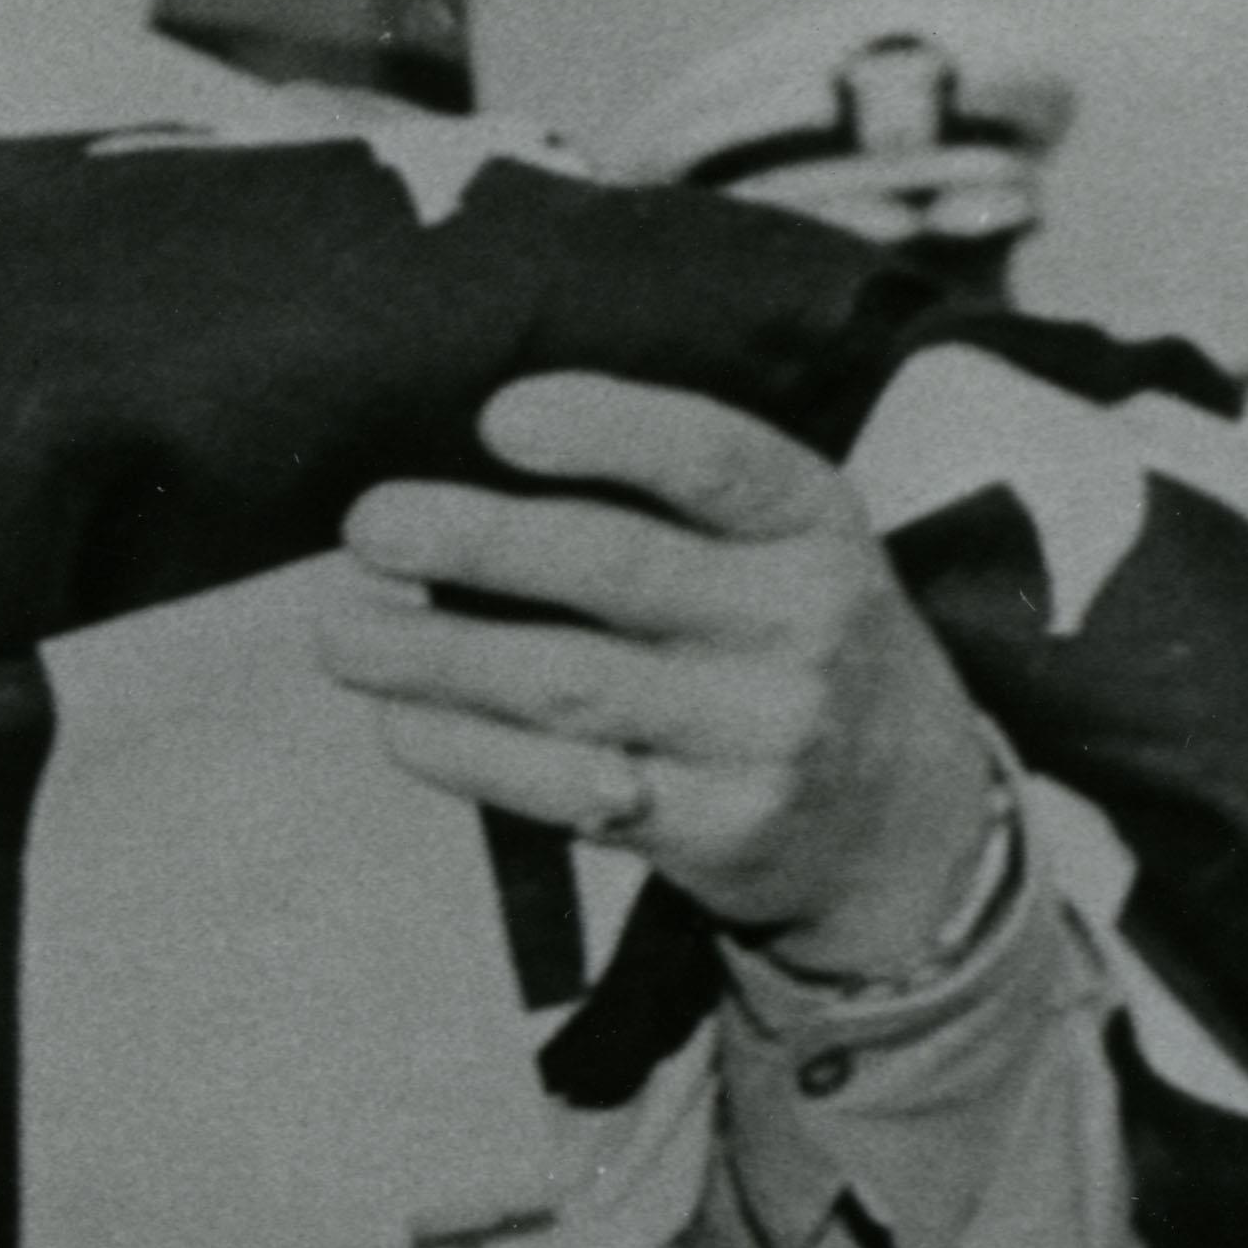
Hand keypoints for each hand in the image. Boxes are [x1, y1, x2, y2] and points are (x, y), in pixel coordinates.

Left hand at [323, 375, 1009, 981]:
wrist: (906, 817)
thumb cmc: (790, 644)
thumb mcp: (783, 547)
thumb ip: (663, 507)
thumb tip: (454, 475)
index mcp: (813, 524)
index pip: (718, 460)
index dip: (609, 431)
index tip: (497, 418)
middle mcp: (799, 624)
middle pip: (617, 570)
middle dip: (476, 541)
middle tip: (369, 525)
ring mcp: (761, 733)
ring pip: (568, 686)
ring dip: (431, 656)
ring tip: (340, 634)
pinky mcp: (715, 829)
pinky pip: (561, 787)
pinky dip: (462, 751)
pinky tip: (399, 719)